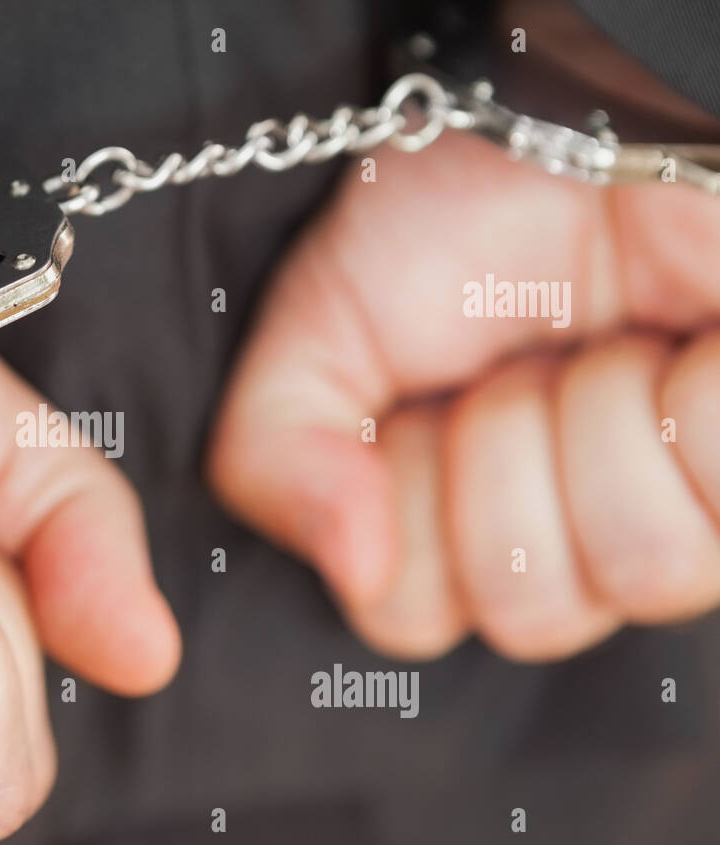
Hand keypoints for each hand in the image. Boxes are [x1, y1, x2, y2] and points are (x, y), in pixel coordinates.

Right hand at [208, 131, 719, 660]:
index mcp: (444, 526)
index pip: (413, 615)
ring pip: (640, 573)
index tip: (424, 406)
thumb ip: (275, 461)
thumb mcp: (312, 334)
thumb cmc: (442, 224)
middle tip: (517, 365)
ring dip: (602, 424)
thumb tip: (349, 568)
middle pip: (533, 612)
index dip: (409, 507)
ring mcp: (671, 520)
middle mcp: (557, 542)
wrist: (565, 122)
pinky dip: (695, 406)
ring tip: (602, 350)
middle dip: (508, 455)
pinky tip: (681, 354)